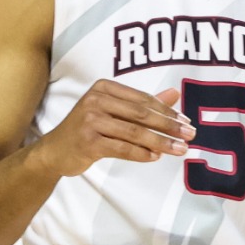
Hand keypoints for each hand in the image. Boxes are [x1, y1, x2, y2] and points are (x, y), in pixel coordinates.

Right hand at [31, 81, 192, 177]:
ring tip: (179, 150)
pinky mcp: (88, 141)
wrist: (55, 151)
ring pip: (134, 132)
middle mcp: (96, 100)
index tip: (186, 122)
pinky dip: (141, 153)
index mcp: (104, 88)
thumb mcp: (114, 111)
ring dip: (160, 142)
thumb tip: (176, 93)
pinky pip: (122, 148)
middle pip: (141, 114)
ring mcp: (90, 120)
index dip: (167, 111)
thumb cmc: (89, 129)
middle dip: (169, 126)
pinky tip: (155, 157)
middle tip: (190, 136)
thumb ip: (144, 103)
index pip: (143, 99)